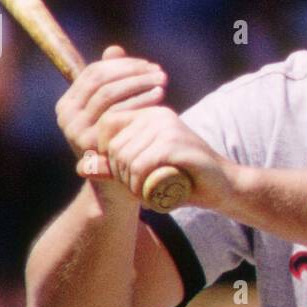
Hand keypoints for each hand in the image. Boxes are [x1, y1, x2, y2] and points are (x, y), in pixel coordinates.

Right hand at [55, 44, 167, 159]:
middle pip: (102, 80)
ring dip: (139, 83)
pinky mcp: (89, 142)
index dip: (124, 65)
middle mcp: (65, 116)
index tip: (149, 64)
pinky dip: (139, 101)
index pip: (95, 72)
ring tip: (162, 81)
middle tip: (159, 72)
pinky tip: (160, 98)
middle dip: (133, 72)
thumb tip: (114, 49)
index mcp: (67, 104)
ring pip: (109, 93)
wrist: (119, 186)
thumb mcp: (117, 110)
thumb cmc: (123, 142)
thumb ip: (114, 81)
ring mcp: (74, 130)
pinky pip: (117, 112)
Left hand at [82, 103, 234, 211]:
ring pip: (126, 157)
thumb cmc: (183, 180)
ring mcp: (168, 127)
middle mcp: (157, 114)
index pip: (108, 126)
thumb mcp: (143, 172)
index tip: (126, 174)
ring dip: (132, 183)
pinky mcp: (175, 143)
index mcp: (149, 113)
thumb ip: (114, 168)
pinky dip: (141, 185)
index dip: (108, 154)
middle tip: (140, 189)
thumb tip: (81, 168)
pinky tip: (153, 193)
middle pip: (115, 146)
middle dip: (120, 175)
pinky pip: (141, 165)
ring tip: (149, 192)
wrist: (225, 186)